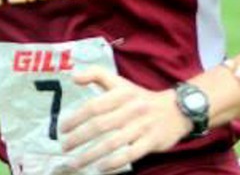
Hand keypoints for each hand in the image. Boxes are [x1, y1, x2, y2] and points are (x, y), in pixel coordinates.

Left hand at [59, 67, 189, 171]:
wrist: (177, 109)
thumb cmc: (140, 97)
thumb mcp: (120, 82)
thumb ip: (96, 74)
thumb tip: (73, 76)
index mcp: (121, 93)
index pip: (94, 106)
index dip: (76, 118)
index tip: (63, 128)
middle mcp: (131, 109)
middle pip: (100, 125)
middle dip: (79, 138)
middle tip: (65, 146)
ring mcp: (142, 126)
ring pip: (112, 143)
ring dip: (91, 154)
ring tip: (76, 162)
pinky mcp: (151, 142)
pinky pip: (130, 155)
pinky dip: (114, 163)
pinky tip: (100, 168)